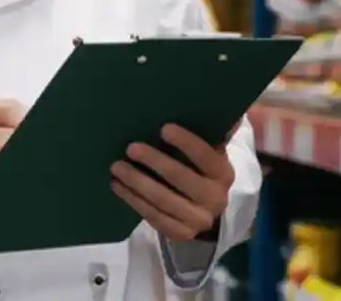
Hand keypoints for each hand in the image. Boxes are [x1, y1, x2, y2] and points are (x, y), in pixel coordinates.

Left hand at [110, 123, 234, 241]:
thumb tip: (221, 106)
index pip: (206, 157)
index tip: (163, 128)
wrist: (203, 209)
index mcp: (224, 173)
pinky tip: (118, 186)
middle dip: (154, 161)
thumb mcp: (209, 152)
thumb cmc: (199, 169)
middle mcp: (216, 199)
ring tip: (116, 167)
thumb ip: (212, 132)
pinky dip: (133, 200)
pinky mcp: (180, 234)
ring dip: (137, 182)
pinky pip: (153, 217)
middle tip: (130, 148)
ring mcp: (199, 220)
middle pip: (181, 178)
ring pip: (163, 200)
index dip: (186, 142)